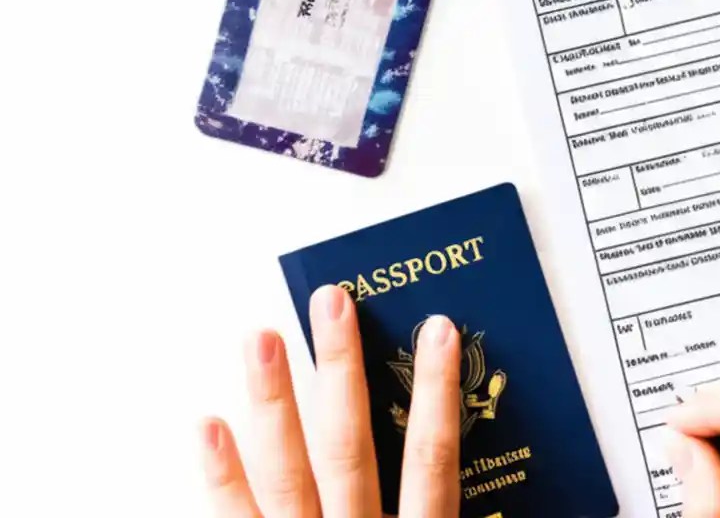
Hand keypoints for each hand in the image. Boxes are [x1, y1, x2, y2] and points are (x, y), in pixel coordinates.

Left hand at [200, 286, 460, 517]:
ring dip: (274, 402)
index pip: (431, 460)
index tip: (438, 331)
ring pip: (289, 473)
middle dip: (340, 371)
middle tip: (332, 304)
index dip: (436, 392)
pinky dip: (223, 475)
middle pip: (349, 448)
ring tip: (262, 338)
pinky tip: (211, 425)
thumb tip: (448, 463)